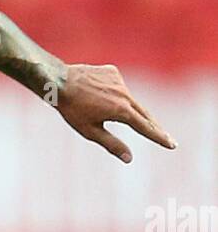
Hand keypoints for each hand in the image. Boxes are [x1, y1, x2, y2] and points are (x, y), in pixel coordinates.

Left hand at [57, 64, 176, 162]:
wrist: (59, 82)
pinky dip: (114, 95)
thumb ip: (111, 144)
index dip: (159, 137)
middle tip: (166, 137)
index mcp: (121, 110)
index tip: (172, 144)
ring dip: (128, 110)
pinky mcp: (113, 72)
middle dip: (154, 127)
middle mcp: (124, 94)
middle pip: (144, 114)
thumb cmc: (72, 110)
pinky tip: (98, 97)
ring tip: (107, 114)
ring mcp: (119, 81)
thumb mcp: (90, 131)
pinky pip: (118, 88)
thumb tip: (129, 158)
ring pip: (130, 100)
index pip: (145, 128)